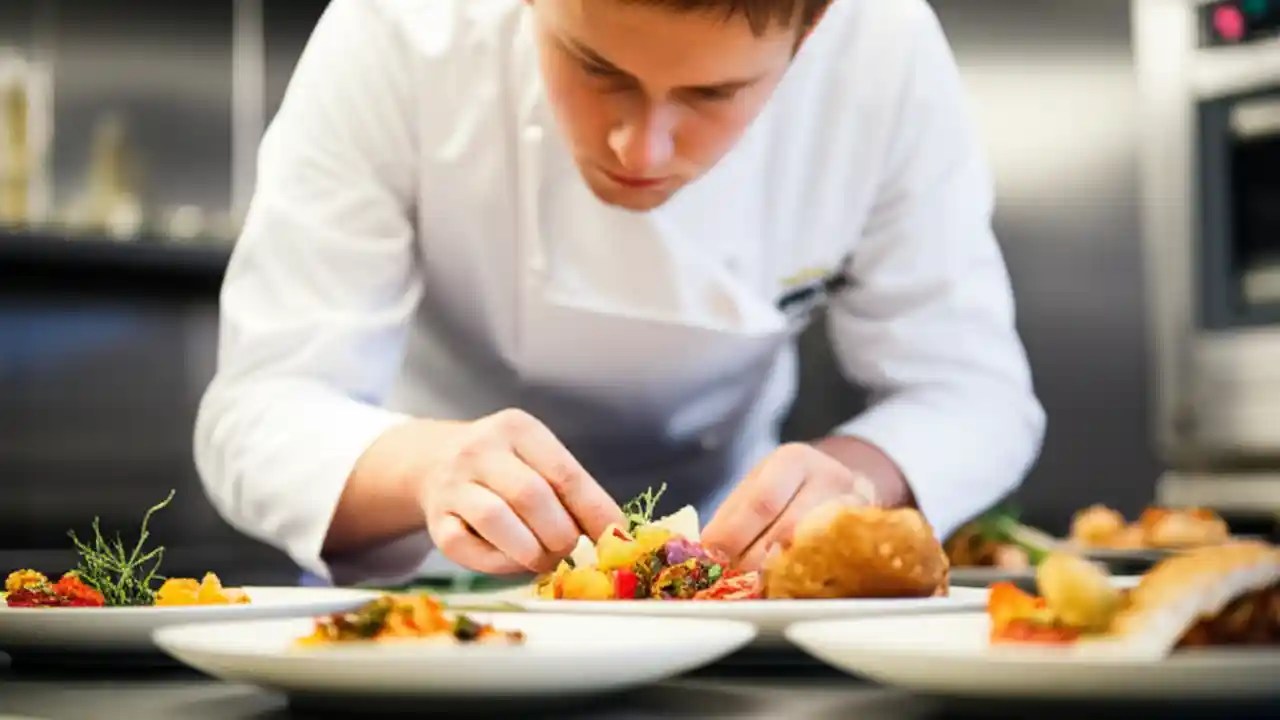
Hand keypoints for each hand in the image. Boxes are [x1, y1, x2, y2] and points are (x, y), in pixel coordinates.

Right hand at [348, 409, 623, 574]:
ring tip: (547, 561)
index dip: (593, 510)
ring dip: (531, 551)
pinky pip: (467, 547)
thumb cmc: (505, 467)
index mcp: (518, 429)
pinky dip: (498, 563)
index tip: (613, 538)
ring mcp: (453, 483)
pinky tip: (513, 562)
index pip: (564, 473)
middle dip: (561, 534)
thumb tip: (614, 537)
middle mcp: (481, 449)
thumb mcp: (538, 460)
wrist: (434, 461)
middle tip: (574, 553)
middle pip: (531, 496)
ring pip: (496, 519)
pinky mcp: (436, 519)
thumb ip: (573, 492)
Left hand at [701, 442, 880, 570]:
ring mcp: (856, 506)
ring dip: (779, 571)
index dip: (735, 533)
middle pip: (789, 528)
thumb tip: (707, 552)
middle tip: (731, 577)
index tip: (713, 555)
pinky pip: (834, 561)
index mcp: (793, 460)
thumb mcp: (756, 489)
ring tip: (756, 583)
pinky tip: (787, 585)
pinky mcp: (866, 535)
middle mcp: (830, 477)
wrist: (837, 488)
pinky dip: (806, 577)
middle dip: (753, 558)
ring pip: (814, 548)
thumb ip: (731, 517)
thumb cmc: (786, 492)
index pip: (763, 501)